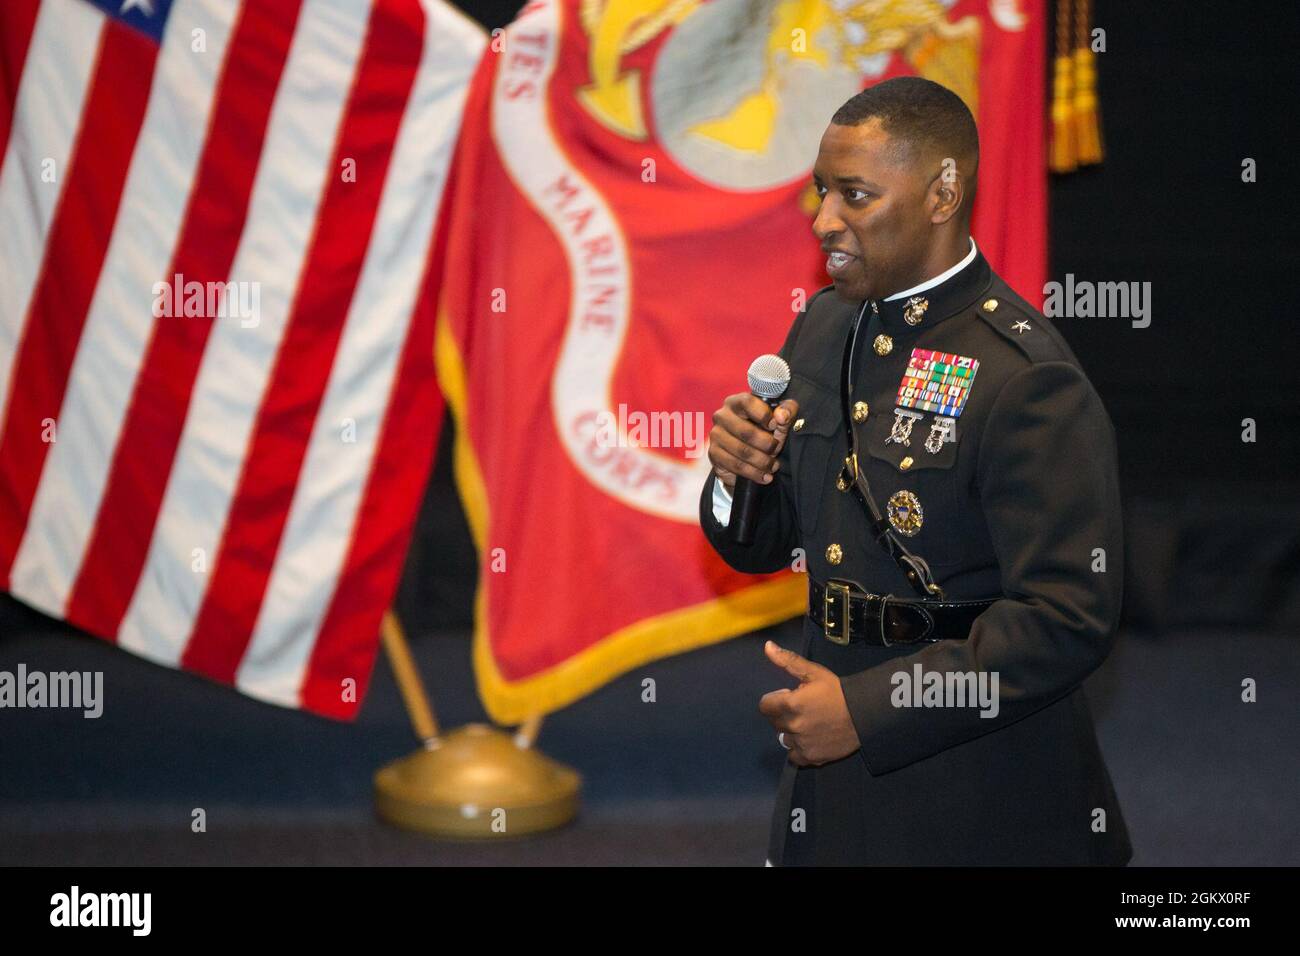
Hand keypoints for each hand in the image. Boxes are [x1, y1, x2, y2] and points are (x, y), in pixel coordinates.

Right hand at [707, 394, 798, 492]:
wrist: (749, 455)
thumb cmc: (764, 431)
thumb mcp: (780, 419)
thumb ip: (787, 411)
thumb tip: (781, 416)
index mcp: (736, 402)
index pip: (747, 402)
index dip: (763, 414)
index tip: (775, 425)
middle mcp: (722, 416)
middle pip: (746, 431)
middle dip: (766, 444)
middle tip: (776, 450)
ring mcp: (716, 435)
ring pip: (742, 451)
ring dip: (762, 461)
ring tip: (773, 466)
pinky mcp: (714, 453)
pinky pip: (736, 465)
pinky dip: (754, 473)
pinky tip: (764, 475)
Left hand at [759, 641, 860, 766]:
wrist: (864, 713)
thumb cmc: (837, 691)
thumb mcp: (813, 672)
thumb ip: (788, 661)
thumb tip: (767, 646)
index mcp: (790, 705)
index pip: (764, 705)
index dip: (776, 699)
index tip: (789, 696)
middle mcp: (793, 726)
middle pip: (774, 722)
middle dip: (783, 714)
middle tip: (803, 708)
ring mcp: (802, 744)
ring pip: (784, 739)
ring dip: (791, 732)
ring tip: (808, 724)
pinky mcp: (812, 757)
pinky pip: (794, 756)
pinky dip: (799, 749)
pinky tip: (811, 739)